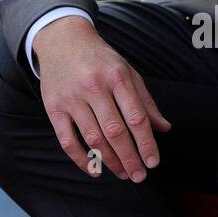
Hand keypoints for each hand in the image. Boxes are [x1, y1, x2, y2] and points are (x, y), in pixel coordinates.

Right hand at [33, 14, 171, 180]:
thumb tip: (164, 128)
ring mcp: (72, 98)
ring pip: (93, 138)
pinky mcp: (53, 107)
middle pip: (115, 131)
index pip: (136, 117)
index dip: (146, 143)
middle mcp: (94, 87)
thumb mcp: (127, 72)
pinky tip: (95, 170)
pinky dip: (81, 159)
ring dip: (110, 161)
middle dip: (130, 158)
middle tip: (139, 176)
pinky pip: (67, 140)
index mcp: (117, 77)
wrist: (62, 40)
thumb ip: (145, 101)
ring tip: (122, 174)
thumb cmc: (101, 60)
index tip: (153, 162)